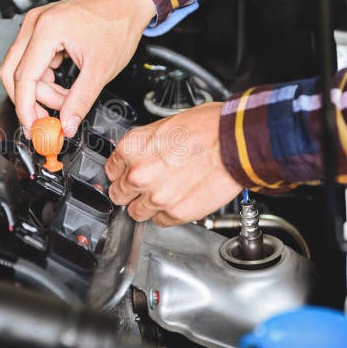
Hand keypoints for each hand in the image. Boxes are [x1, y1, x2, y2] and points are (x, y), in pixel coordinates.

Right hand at [0, 0, 155, 136]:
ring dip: (41, 91)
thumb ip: (80, 101)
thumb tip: (67, 124)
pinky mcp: (42, 29)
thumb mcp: (100, 70)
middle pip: (13, 73)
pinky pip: (32, 61)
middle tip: (46, 120)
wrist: (128, 2)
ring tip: (66, 100)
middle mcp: (36, 23)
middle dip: (30, 101)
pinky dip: (45, 80)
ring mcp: (37, 24)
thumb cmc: (118, 24)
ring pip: (22, 69)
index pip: (23, 77)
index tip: (33, 128)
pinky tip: (63, 87)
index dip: (25, 108)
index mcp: (47, 29)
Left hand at [105, 103, 242, 225]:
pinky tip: (178, 199)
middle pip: (118, 195)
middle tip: (146, 186)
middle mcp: (139, 174)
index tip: (128, 174)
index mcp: (132, 148)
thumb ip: (144, 147)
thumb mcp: (164, 126)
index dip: (122, 172)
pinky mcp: (177, 212)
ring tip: (164, 194)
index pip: (110, 170)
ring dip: (147, 206)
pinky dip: (167, 214)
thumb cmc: (208, 127)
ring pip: (136, 212)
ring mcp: (156, 196)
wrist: (236, 141)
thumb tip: (139, 157)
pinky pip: (161, 221)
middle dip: (130, 191)